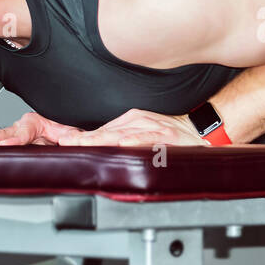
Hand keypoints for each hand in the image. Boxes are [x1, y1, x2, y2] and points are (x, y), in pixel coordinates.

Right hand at [0, 111, 82, 145]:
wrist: (70, 133)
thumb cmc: (69, 130)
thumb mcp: (74, 130)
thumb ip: (73, 134)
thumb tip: (67, 140)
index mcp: (37, 122)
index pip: (24, 131)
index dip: (15, 139)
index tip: (6, 145)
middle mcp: (22, 127)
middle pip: (3, 133)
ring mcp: (15, 136)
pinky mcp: (11, 143)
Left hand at [57, 108, 208, 146]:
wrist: (201, 133)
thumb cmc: (171, 136)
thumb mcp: (143, 132)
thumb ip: (122, 137)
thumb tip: (98, 146)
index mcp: (133, 119)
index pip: (102, 129)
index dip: (82, 136)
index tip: (63, 140)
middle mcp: (140, 120)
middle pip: (107, 130)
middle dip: (85, 138)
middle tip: (65, 142)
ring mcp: (153, 126)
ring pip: (123, 133)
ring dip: (102, 139)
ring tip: (84, 144)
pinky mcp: (166, 135)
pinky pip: (147, 137)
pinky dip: (134, 140)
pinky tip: (122, 144)